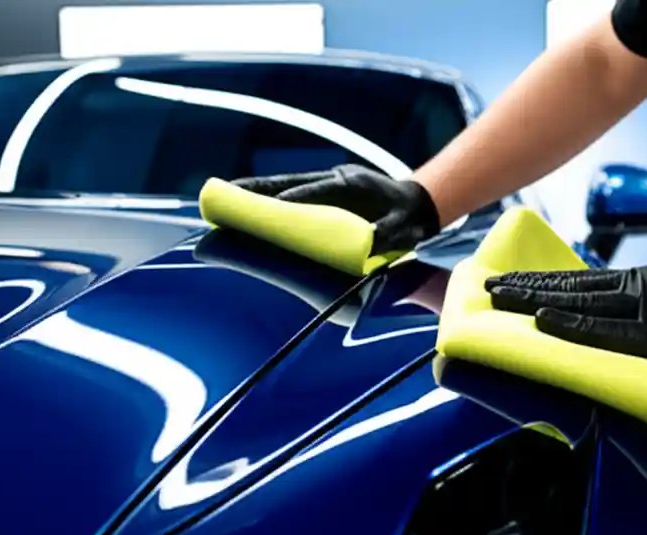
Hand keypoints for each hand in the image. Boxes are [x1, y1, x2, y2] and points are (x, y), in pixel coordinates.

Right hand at [229, 164, 441, 253]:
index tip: (268, 209)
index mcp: (352, 185)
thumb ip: (384, 235)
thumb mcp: (402, 228)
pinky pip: (293, 191)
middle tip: (228, 193)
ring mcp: (329, 181)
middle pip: (290, 181)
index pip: (314, 192)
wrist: (418, 203)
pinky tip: (250, 202)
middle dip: (259, 189)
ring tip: (227, 195)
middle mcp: (336, 178)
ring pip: (287, 183)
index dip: (290, 200)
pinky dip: (271, 195)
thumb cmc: (409, 218)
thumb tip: (366, 245)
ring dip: (258, 190)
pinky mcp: (326, 189)